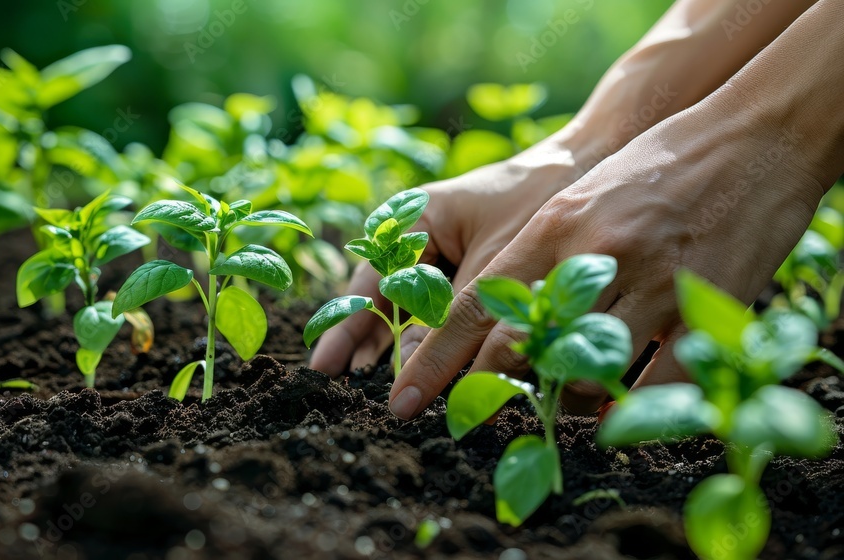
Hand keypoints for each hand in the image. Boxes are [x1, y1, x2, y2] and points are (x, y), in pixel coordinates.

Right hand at [309, 135, 588, 375]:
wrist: (586, 166)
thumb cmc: (539, 202)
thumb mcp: (494, 266)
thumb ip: (454, 318)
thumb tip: (414, 369)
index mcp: (414, 220)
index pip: (370, 284)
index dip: (348, 328)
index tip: (326, 366)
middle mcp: (418, 236)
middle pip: (380, 298)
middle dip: (361, 340)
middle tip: (335, 383)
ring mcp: (442, 252)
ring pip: (407, 307)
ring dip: (390, 343)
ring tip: (361, 382)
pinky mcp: (467, 269)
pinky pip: (438, 309)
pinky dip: (428, 335)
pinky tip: (414, 365)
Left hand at [389, 96, 827, 418]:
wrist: (753, 135)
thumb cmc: (653, 170)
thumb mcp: (580, 203)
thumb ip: (540, 259)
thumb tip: (500, 329)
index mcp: (553, 226)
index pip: (472, 307)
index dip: (433, 362)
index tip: (402, 402)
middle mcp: (594, 254)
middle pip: (518, 348)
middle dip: (491, 388)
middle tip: (480, 410)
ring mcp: (651, 280)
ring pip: (581, 372)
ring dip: (563, 397)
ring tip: (561, 396)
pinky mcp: (703, 307)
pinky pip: (654, 385)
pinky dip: (628, 411)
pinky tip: (616, 414)